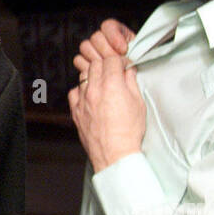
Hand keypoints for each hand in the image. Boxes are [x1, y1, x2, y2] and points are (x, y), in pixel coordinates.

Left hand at [69, 19, 144, 171]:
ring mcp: (82, 100)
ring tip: (103, 85)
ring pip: (84, 76)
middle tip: (114, 73)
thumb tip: (128, 70)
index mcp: (111, 85)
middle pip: (96, 64)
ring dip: (93, 76)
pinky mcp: (76, 111)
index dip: (119, 60)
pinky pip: (75, 92)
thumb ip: (131, 82)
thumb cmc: (129, 132)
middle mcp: (94, 89)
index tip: (124, 66)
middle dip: (106, 65)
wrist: (114, 155)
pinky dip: (82, 91)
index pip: (112, 59)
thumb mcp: (138, 104)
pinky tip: (91, 97)